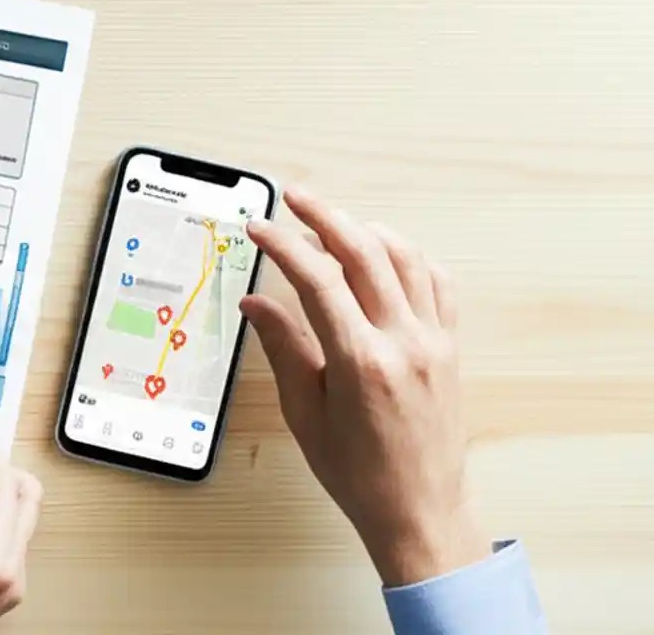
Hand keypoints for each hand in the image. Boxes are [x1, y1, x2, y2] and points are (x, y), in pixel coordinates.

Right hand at [241, 187, 486, 585]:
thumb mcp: (305, 413)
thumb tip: (257, 303)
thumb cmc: (359, 474)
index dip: (284, 244)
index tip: (260, 227)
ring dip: (367, 230)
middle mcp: (405, 342)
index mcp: (362, 361)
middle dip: (325, 216)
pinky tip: (387, 254)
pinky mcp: (450, 346)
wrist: (419, 509)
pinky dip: (410, 256)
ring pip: (406, 258)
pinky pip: (438, 283)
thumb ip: (283, 348)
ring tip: (334, 222)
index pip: (318, 279)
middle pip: (365, 252)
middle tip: (295, 198)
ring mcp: (434, 341)